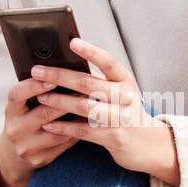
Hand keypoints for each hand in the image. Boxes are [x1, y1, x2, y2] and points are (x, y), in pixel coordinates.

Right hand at [0, 74, 79, 185]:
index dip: (34, 86)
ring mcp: (27, 147)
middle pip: (43, 113)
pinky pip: (64, 144)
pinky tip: (89, 123)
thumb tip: (63, 71)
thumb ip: (36, 92)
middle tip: (85, 89)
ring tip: (92, 106)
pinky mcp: (40, 159)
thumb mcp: (23, 106)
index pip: (17, 95)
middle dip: (66, 100)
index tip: (52, 79)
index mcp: (11, 111)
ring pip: (57, 131)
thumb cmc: (25, 119)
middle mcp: (16, 130)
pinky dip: (78, 132)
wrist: (13, 153)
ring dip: (76, 118)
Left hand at [32, 37, 177, 179]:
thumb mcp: (121, 92)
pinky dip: (64, 127)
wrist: (150, 144)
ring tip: (40, 97)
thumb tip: (65, 67)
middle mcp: (125, 97)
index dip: (90, 51)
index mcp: (126, 81)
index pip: (108, 61)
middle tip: (37, 71)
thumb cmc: (127, 113)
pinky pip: (84, 131)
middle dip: (59, 76)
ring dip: (59, 101)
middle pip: (88, 83)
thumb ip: (100, 81)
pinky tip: (49, 124)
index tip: (71, 42)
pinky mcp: (114, 138)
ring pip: (84, 106)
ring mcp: (121, 118)